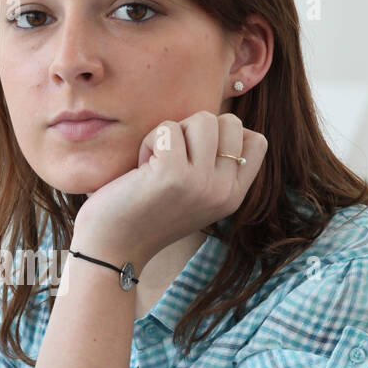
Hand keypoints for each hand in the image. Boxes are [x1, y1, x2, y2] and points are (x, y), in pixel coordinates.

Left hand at [71, 110, 267, 273]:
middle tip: (174, 156)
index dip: (225, 134)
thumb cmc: (146, 214)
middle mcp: (224, 192)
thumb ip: (213, 167)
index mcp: (233, 197)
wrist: (111, 247)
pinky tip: (142, 167)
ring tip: (157, 161)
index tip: (196, 153)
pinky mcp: (173, 175)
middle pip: (231, 123)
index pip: (256, 142)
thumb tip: (217, 122)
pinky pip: (168, 128)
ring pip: (203, 119)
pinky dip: (150, 140)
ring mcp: (201, 183)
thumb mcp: (194, 195)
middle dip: (196, 129)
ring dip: (173, 132)